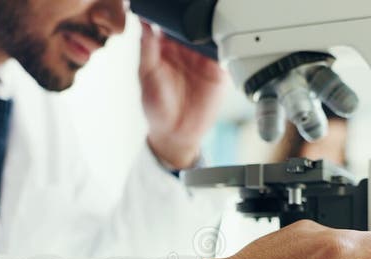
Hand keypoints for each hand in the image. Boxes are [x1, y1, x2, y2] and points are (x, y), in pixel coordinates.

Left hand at [139, 20, 225, 169]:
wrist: (176, 133)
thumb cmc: (157, 107)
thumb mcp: (147, 76)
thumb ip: (147, 49)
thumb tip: (144, 22)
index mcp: (166, 46)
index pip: (170, 21)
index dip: (171, 12)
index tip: (172, 3)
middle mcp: (186, 49)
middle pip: (193, 23)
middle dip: (195, 15)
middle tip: (194, 9)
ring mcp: (203, 58)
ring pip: (212, 33)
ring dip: (212, 27)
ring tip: (208, 23)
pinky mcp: (219, 70)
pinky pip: (226, 51)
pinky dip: (226, 44)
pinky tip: (220, 41)